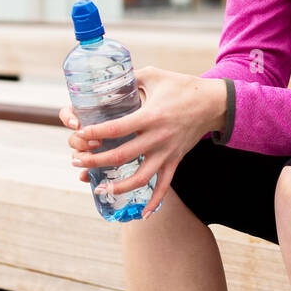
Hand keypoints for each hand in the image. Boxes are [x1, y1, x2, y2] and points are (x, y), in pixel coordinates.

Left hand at [58, 66, 221, 219]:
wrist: (213, 103)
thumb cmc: (182, 86)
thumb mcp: (154, 75)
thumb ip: (130, 77)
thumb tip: (108, 77)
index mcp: (151, 116)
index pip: (118, 128)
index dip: (96, 133)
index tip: (80, 134)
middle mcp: (158, 137)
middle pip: (122, 155)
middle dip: (96, 161)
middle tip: (77, 160)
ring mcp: (167, 152)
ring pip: (141, 177)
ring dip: (118, 186)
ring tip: (98, 188)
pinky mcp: (175, 160)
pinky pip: (165, 186)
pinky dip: (155, 202)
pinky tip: (143, 214)